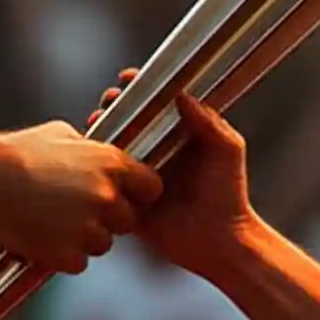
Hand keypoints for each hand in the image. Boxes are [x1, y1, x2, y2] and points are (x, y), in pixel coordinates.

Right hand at [0, 120, 163, 273]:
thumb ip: (92, 148)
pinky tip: (43, 238)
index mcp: (113, 164)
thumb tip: (100, 149)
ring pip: (103, 244)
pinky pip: (78, 263)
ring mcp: (88, 227)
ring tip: (54, 222)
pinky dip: (63, 256)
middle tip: (78, 212)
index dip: (138, 195)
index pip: (153, 188)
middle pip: (128, 221)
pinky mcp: (66, 253)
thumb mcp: (64, 135)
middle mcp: (107, 196)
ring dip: (85, 239)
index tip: (123, 196)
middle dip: (108, 220)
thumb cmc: (19, 151)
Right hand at [89, 71, 255, 275]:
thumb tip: (183, 95)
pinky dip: (95, 168)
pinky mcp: (129, 200)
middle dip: (115, 107)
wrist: (221, 241)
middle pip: (129, 121)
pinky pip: (107, 181)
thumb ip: (209, 122)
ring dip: (101, 132)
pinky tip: (90, 156)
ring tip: (97, 122)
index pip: (155, 105)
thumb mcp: (227, 150)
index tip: (129, 78)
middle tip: (109, 101)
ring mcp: (141, 176)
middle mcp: (157, 153)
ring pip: (113, 148)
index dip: (140, 89)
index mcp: (179, 137)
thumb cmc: (229, 194)